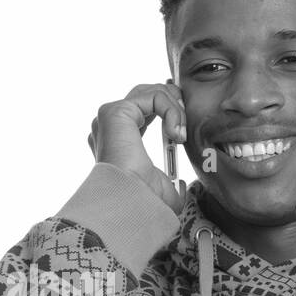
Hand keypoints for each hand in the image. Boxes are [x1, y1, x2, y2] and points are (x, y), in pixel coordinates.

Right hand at [88, 82, 186, 212]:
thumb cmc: (142, 200)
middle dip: (174, 103)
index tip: (182, 130)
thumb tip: (181, 184)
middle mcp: (110, 126)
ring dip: (175, 109)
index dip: (168, 111)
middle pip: (147, 94)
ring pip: (152, 92)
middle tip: (185, 128)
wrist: (130, 202)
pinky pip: (154, 97)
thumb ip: (172, 183)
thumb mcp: (164, 190)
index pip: (145, 111)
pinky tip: (176, 134)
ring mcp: (109, 116)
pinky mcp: (116, 111)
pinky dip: (172, 111)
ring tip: (181, 134)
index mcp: (118, 140)